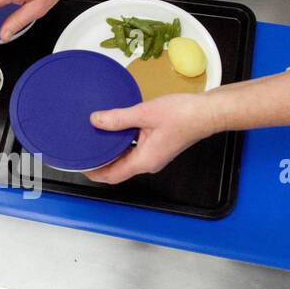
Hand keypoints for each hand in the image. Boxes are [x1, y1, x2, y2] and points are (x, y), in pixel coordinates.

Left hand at [83, 94, 218, 183]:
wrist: (208, 112)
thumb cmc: (184, 115)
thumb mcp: (145, 114)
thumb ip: (118, 118)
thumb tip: (96, 120)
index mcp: (144, 161)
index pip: (112, 176)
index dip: (94, 173)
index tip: (81, 165)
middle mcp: (149, 163)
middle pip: (117, 170)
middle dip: (100, 163)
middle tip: (84, 150)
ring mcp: (155, 156)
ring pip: (126, 159)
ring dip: (111, 152)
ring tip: (96, 139)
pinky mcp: (159, 147)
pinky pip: (135, 150)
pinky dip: (123, 144)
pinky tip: (117, 130)